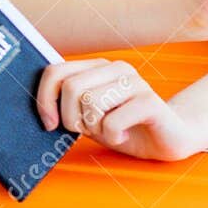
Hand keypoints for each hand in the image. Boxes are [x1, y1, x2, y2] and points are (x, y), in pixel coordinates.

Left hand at [36, 58, 207, 161]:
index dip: (44, 100)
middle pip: (71, 88)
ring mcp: (135, 82)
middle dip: (71, 118)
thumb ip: (67, 106)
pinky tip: (124, 135)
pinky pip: (113, 121)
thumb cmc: (124, 128)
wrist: (168, 139)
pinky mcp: (150, 101)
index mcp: (97, 68)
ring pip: (91, 102)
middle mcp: (115, 68)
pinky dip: (113, 136)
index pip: (56, 72)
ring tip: (110, 130)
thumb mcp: (89, 117)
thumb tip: (39, 110)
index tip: (49, 124)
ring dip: (95, 127)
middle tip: (87, 130)